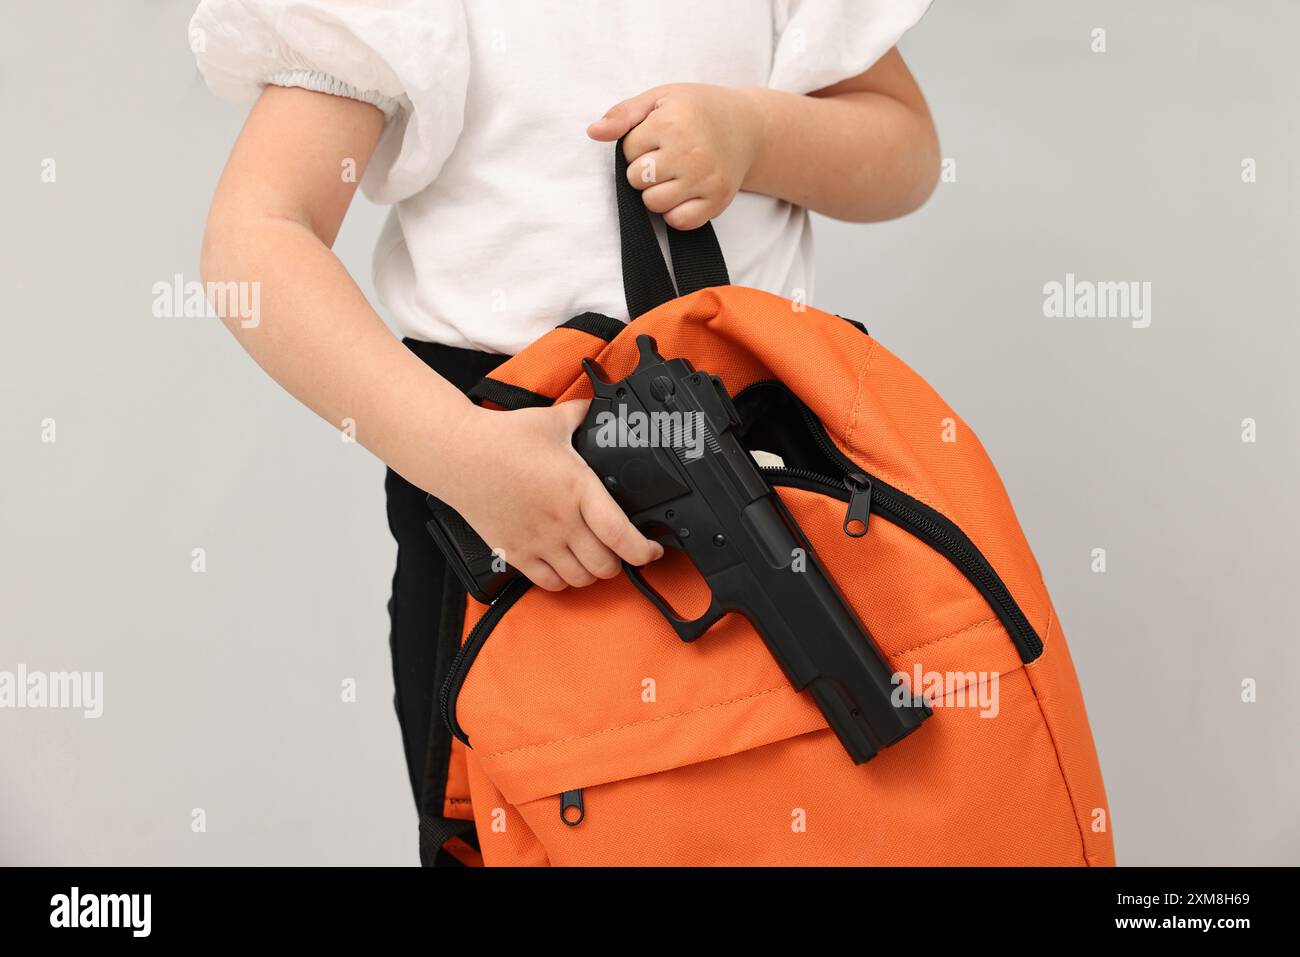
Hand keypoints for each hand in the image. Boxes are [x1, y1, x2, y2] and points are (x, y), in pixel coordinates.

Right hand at [438, 399, 663, 591]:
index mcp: (577, 489)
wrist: (458, 455)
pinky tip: (566, 566)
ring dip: (593, 573)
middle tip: (622, 551)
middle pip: (605, 565)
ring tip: (595, 558)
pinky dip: (564, 581)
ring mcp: (537, 541)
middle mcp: (561, 521)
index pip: (622, 536)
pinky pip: (549, 583)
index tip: (653, 550)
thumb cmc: (503, 438)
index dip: (646, 552)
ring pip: (580, 579)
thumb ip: (584, 415)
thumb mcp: (553, 420)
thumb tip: (602, 405)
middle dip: (621, 563)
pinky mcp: (515, 553)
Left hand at [588, 83, 762, 229]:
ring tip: (675, 173)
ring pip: (653, 203)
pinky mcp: (717, 201)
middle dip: (645, 169)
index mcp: (672, 122)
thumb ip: (624, 114)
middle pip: (637, 179)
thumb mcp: (660, 98)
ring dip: (657, 192)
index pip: (627, 150)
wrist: (749, 127)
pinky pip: (678, 222)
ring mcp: (705, 179)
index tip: (659, 135)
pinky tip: (685, 192)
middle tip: (669, 155)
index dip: (638, 144)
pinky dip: (676, 212)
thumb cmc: (698, 110)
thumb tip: (593, 132)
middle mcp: (690, 152)